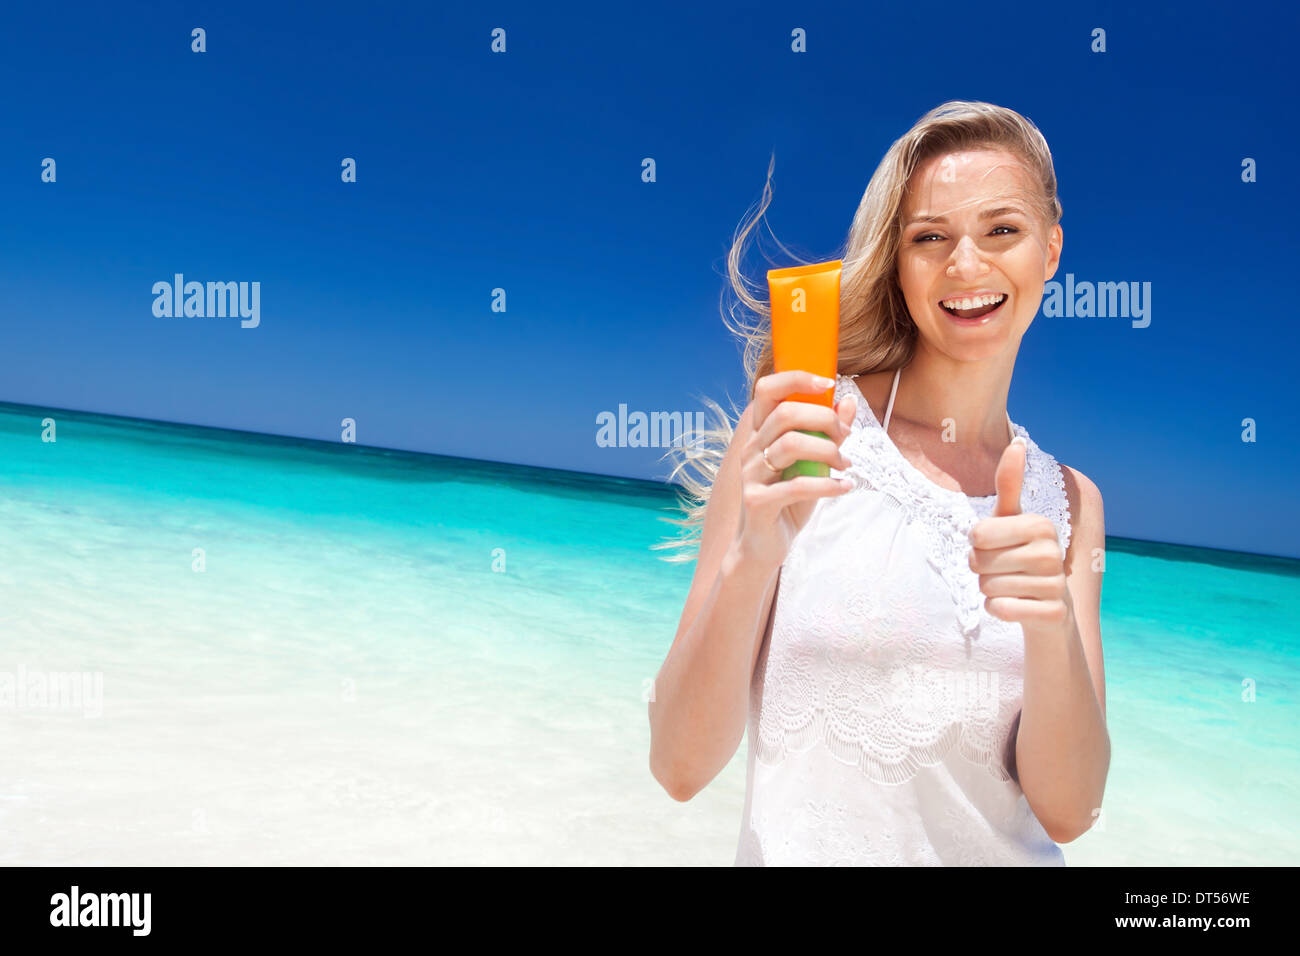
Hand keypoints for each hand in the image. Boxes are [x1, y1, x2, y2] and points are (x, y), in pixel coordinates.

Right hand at [734, 369, 856, 565]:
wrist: (764, 547)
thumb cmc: (788, 501)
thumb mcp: (813, 464)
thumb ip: (828, 433)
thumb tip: (848, 401)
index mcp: (761, 434)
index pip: (766, 390)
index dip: (795, 378)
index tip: (827, 382)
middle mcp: (752, 450)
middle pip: (784, 414)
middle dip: (824, 419)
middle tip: (846, 436)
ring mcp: (751, 476)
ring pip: (790, 445)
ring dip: (828, 451)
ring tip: (845, 464)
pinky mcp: (758, 502)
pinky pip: (797, 486)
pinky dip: (828, 485)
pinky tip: (845, 487)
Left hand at [968, 436, 1072, 636]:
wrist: (1048, 609)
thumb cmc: (1019, 556)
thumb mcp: (1011, 519)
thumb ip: (1009, 482)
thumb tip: (1017, 441)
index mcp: (1040, 525)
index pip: (977, 535)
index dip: (976, 546)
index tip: (996, 547)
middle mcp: (1052, 552)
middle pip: (979, 562)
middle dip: (981, 570)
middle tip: (1003, 571)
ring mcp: (1056, 584)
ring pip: (987, 587)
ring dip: (990, 591)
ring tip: (1012, 587)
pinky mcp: (1054, 614)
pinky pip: (1000, 610)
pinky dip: (998, 610)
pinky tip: (1015, 606)